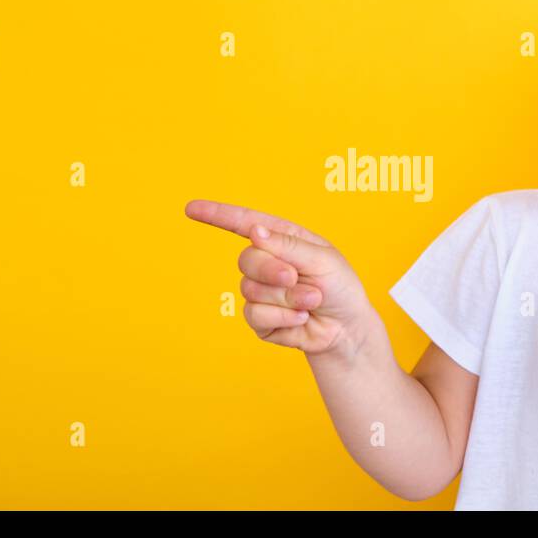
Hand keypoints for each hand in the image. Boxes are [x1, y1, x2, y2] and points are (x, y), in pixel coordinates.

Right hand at [184, 199, 375, 355]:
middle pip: (246, 259)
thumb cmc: (340, 287)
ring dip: (287, 298)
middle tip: (297, 278)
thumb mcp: (322, 259)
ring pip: (251, 290)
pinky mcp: (259, 320)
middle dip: (273, 271)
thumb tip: (253, 231)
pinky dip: (282, 318)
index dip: (216, 215)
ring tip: (311, 301)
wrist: (347, 328)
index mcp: (280, 239)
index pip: (243, 223)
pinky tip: (300, 318)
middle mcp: (266, 263)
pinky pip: (255, 315)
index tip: (191, 209)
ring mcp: (260, 292)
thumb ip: (287, 245)